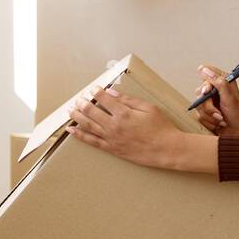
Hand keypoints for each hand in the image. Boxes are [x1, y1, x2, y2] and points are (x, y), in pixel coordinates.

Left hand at [67, 86, 184, 169]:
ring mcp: (111, 138)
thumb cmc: (161, 128)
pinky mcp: (112, 149)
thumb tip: (112, 93)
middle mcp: (114, 126)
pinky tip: (72, 130)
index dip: (97, 92)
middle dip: (83, 104)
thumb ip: (129, 100)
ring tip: (71, 111)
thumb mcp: (149, 108)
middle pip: (91, 112)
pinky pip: (92, 141)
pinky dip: (80, 135)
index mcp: (124, 113)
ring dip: (77, 117)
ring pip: (88, 126)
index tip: (93, 89)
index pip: (104, 99)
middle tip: (79, 99)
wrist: (167, 149)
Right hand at [192, 64, 238, 134]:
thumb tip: (205, 70)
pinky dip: (209, 121)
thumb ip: (218, 82)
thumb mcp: (230, 96)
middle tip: (219, 112)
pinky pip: (199, 116)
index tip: (208, 92)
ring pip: (198, 106)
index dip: (206, 84)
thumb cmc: (238, 114)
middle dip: (209, 106)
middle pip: (199, 92)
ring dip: (210, 115)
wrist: (238, 132)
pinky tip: (218, 123)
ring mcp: (209, 101)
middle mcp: (215, 90)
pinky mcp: (205, 112)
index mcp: (222, 82)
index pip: (207, 74)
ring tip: (221, 119)